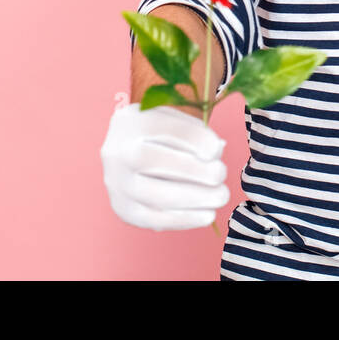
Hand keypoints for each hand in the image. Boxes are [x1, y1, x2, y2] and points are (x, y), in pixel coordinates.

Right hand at [100, 102, 229, 230]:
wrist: (128, 151)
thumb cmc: (161, 133)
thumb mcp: (176, 120)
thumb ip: (196, 132)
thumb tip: (216, 152)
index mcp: (132, 120)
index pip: (164, 129)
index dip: (195, 141)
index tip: (216, 150)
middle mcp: (117, 151)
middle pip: (151, 160)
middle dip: (194, 171)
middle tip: (221, 174)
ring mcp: (117, 182)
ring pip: (153, 194)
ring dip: (195, 198)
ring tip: (221, 196)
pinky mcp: (123, 208)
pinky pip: (153, 219)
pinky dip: (185, 219)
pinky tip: (207, 215)